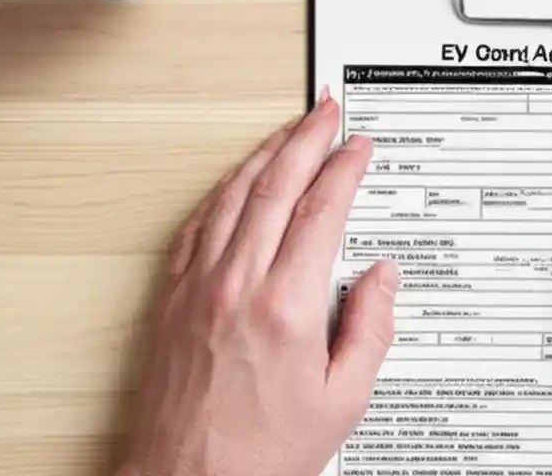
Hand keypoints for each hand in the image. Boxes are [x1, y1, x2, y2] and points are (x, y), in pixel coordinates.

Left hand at [118, 93, 395, 475]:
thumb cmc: (260, 455)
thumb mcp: (343, 401)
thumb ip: (370, 330)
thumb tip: (380, 279)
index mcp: (286, 307)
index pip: (320, 212)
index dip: (343, 170)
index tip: (358, 146)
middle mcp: (236, 286)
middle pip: (274, 187)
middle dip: (305, 140)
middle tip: (326, 110)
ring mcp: (197, 288)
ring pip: (232, 197)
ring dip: (264, 154)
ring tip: (288, 130)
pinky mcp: (171, 299)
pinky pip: (197, 225)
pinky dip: (223, 191)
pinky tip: (237, 181)